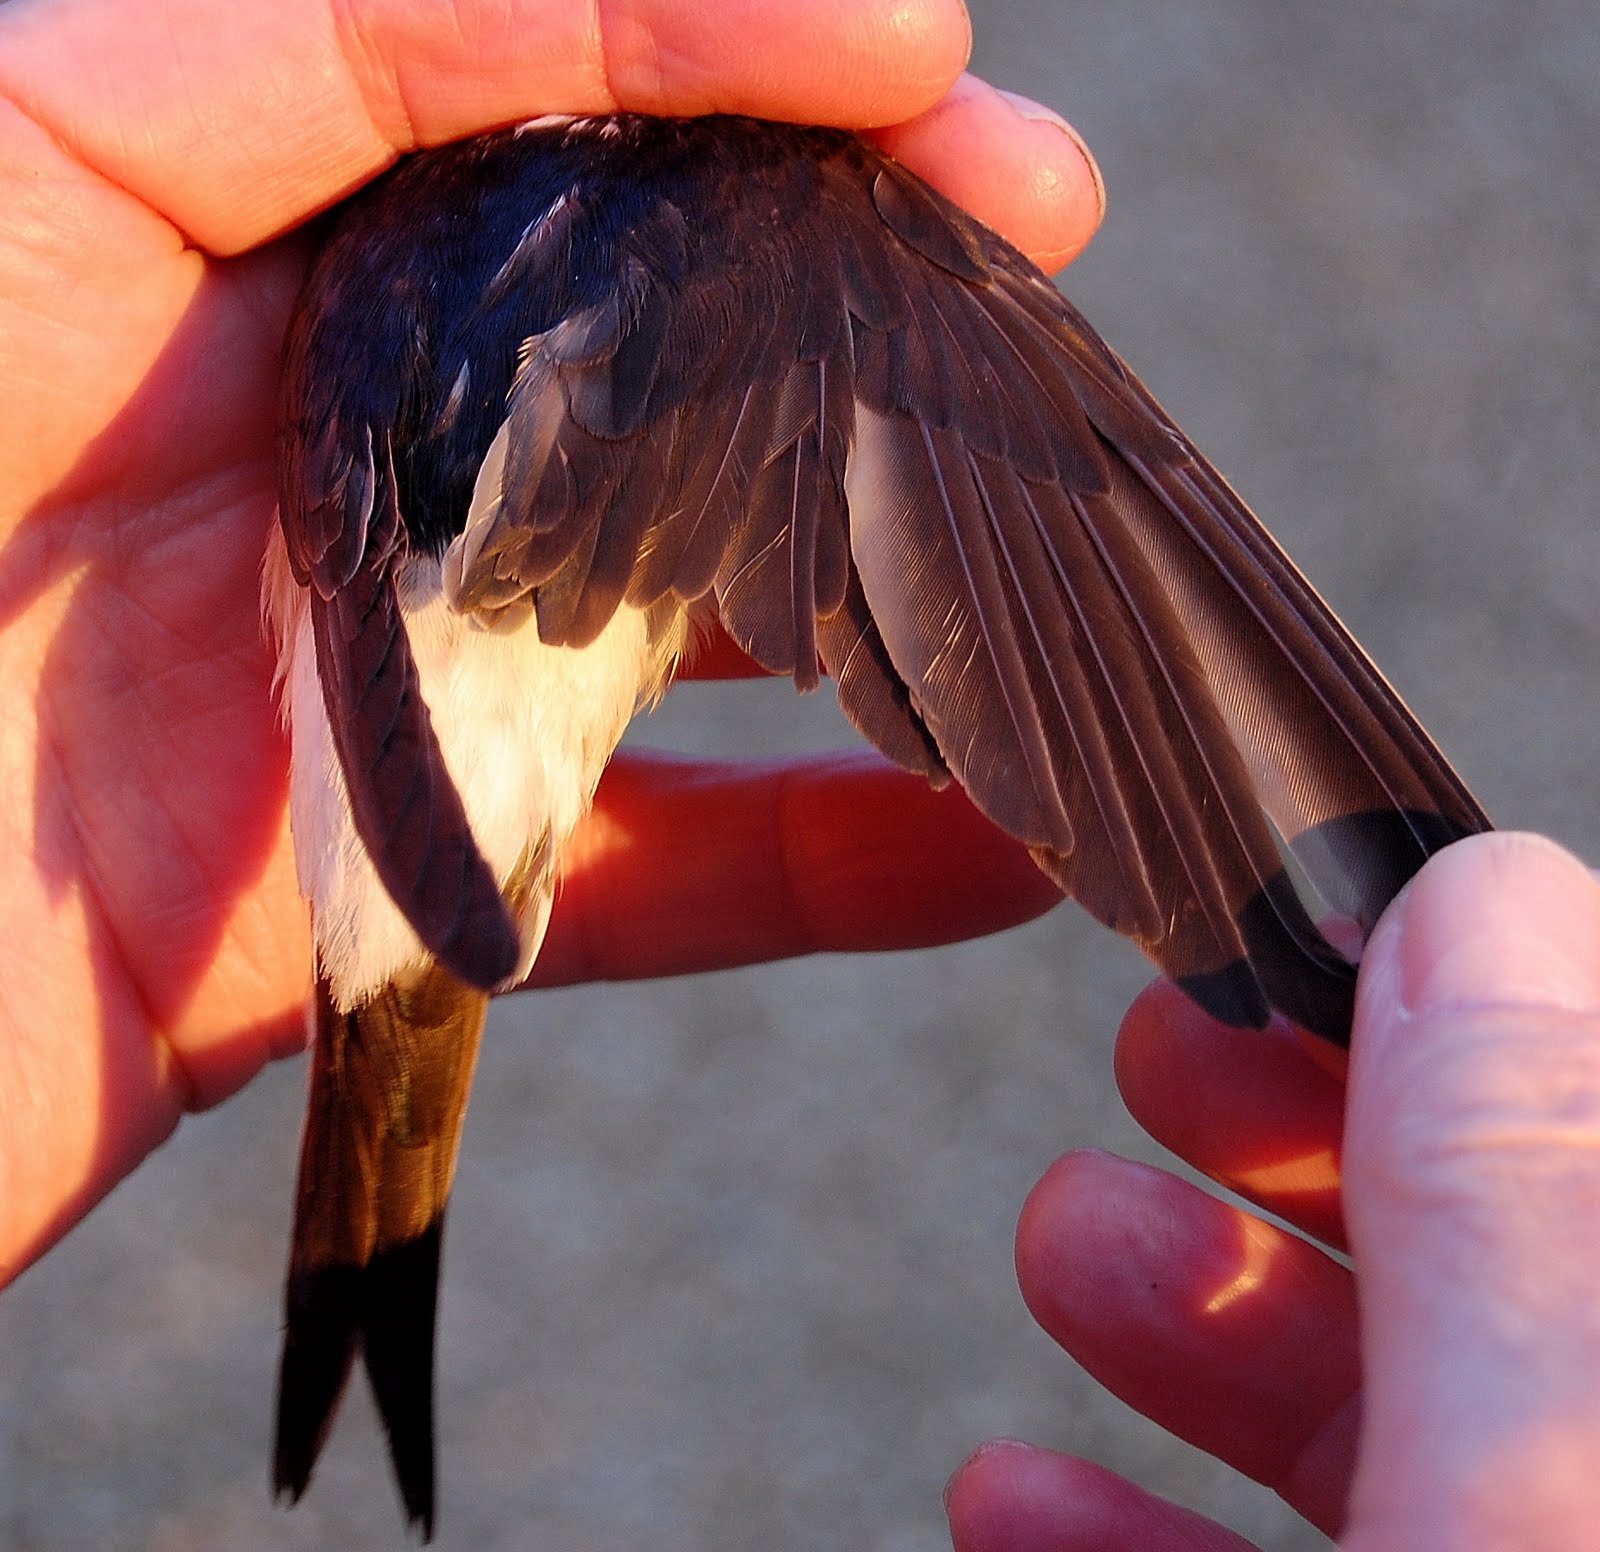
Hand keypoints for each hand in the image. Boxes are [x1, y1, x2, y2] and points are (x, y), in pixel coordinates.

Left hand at [0, 1, 1094, 1281]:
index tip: (977, 140)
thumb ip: (384, 17)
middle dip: (883, 367)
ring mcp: (392, 684)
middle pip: (678, 399)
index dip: (791, 114)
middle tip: (1061, 354)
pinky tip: (994, 858)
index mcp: (267, 249)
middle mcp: (351, 457)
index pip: (591, 154)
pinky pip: (657, 878)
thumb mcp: (68, 137)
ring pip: (698, 645)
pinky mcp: (413, 895)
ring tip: (1090, 618)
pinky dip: (827, 870)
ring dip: (900, 639)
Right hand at [946, 831, 1599, 1550]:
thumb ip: (1511, 1191)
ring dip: (1202, 1314)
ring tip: (1061, 1232)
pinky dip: (1147, 1527)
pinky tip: (1016, 1490)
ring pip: (1406, 1426)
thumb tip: (1483, 897)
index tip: (1297, 912)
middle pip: (1508, 1258)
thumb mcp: (1532, 1503)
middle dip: (1303, 1136)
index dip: (1473, 1001)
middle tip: (1157, 1047)